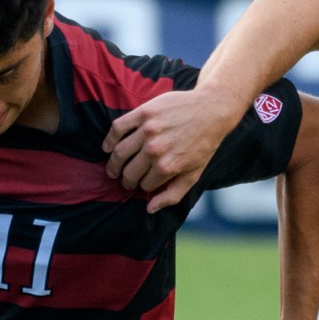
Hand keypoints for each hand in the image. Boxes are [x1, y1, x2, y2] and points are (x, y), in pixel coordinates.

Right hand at [104, 87, 246, 212]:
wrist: (211, 111)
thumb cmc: (203, 145)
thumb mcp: (194, 174)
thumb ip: (172, 194)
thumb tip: (150, 209)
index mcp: (167, 167)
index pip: (143, 185)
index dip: (142, 187)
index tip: (141, 184)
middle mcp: (155, 150)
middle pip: (129, 172)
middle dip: (125, 180)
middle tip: (124, 180)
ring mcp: (147, 130)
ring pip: (119, 153)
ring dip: (113, 165)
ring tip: (113, 169)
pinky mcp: (143, 113)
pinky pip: (118, 128)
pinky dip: (109, 140)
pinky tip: (107, 147)